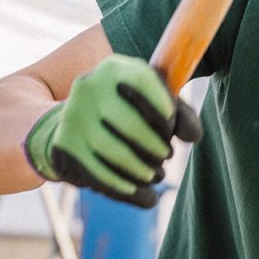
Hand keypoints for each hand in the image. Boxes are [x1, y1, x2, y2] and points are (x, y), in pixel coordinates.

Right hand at [25, 55, 200, 206]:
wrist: (77, 121)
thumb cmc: (128, 110)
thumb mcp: (154, 103)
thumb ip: (181, 115)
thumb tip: (193, 137)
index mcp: (114, 68)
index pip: (144, 81)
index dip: (163, 106)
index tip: (171, 124)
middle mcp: (89, 86)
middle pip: (131, 124)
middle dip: (156, 147)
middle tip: (167, 156)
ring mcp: (73, 116)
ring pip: (115, 152)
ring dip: (142, 170)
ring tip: (156, 175)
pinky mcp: (65, 144)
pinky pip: (98, 172)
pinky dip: (123, 186)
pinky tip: (139, 190)